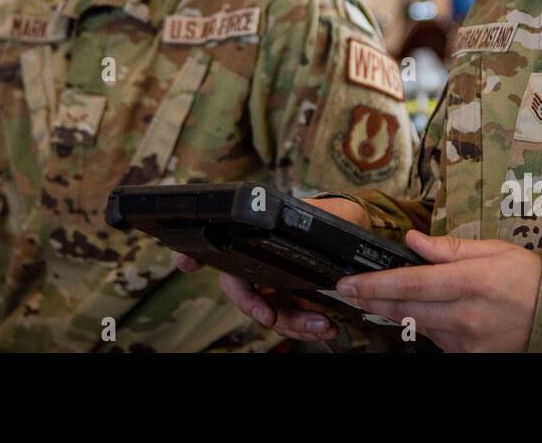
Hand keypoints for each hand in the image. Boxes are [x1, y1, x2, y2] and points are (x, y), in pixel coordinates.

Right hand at [172, 196, 370, 342]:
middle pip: (244, 291)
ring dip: (292, 324)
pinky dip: (305, 328)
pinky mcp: (294, 300)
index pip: (222, 247)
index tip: (185, 262)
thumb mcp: (322, 213)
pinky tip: (325, 328)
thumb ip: (304, 215)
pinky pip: (290, 321)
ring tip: (320, 324)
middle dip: (254, 306)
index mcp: (259, 237)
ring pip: (270, 312)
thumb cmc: (333, 216)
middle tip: (269, 315)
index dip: (196, 254)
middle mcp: (260, 263)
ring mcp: (275, 285)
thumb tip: (299, 217)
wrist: (355, 229)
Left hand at [333, 232, 541, 351]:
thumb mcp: (493, 250)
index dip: (374, 285)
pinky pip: (438, 341)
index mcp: (470, 282)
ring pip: (418, 326)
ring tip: (383, 296)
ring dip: (397, 312)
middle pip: (405, 309)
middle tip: (346, 291)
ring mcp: (467, 341)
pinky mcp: (470, 357)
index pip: (410, 284)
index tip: (348, 282)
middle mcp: (465, 315)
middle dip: (371, 300)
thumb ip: (449, 248)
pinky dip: (427, 325)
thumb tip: (412, 240)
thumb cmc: (527, 277)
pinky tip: (431, 313)